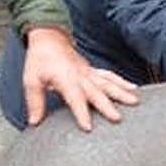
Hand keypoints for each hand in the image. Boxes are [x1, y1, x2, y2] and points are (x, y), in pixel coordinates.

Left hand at [21, 26, 138, 129]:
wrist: (49, 39)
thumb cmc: (39, 60)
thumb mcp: (31, 80)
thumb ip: (34, 101)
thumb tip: (34, 122)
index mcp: (65, 78)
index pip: (75, 98)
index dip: (81, 112)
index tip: (88, 127)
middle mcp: (80, 75)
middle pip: (96, 92)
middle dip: (107, 105)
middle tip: (118, 118)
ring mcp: (89, 72)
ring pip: (108, 83)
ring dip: (122, 92)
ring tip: (134, 102)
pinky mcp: (92, 70)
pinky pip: (110, 76)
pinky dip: (122, 82)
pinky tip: (133, 88)